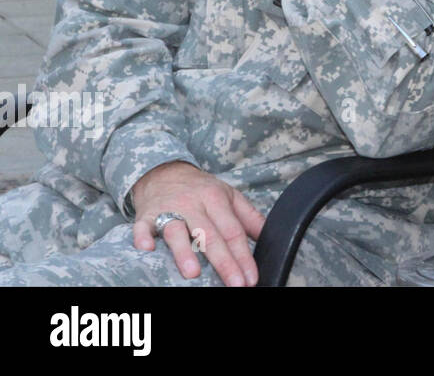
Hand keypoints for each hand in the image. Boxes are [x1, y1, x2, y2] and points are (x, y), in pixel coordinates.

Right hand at [130, 161, 265, 286]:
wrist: (164, 172)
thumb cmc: (200, 189)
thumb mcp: (229, 196)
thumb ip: (249, 217)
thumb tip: (269, 237)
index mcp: (216, 199)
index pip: (233, 231)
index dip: (244, 256)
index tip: (251, 278)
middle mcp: (193, 204)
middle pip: (210, 235)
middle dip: (224, 262)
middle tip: (235, 283)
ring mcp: (168, 209)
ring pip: (177, 231)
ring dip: (184, 252)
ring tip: (193, 273)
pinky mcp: (145, 215)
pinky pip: (142, 226)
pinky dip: (142, 237)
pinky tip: (147, 250)